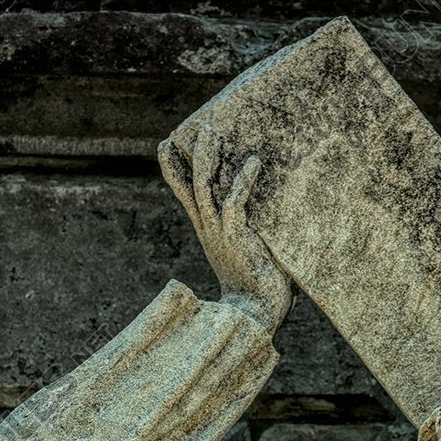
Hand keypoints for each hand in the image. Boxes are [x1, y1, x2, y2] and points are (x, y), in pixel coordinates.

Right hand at [158, 130, 293, 328]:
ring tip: (214, 131)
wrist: (255, 314)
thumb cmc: (259, 288)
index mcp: (208, 231)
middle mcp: (208, 229)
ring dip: (209, 157)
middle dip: (194, 153)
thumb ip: (254, 238)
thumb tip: (274, 229)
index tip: (166, 145)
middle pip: (191, 182)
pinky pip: (236, 202)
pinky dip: (243, 181)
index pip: (185, 195)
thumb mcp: (251, 254)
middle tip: (203, 126)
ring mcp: (219, 232)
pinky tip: (254, 162)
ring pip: (204, 186)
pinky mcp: (235, 237)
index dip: (174, 170)